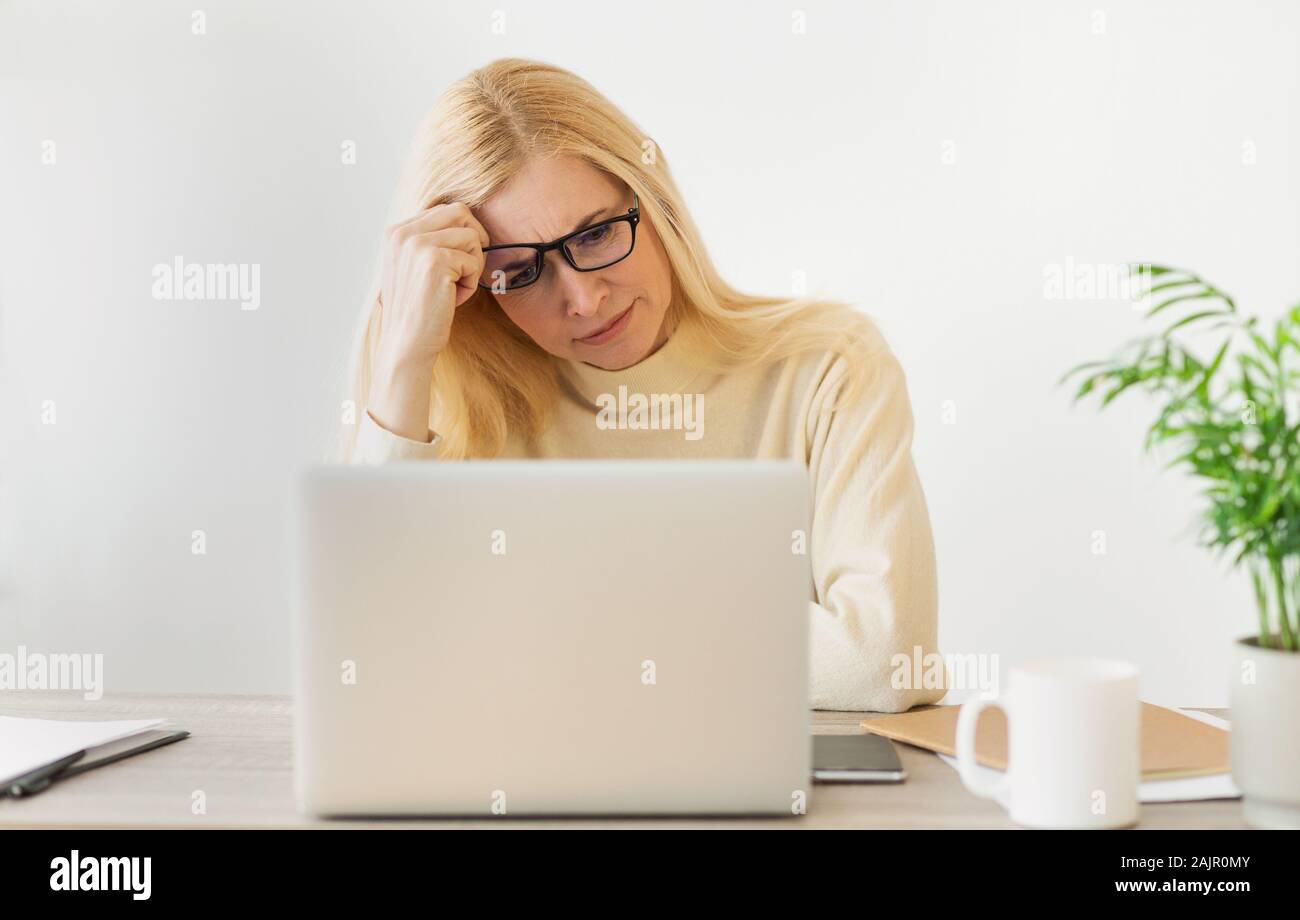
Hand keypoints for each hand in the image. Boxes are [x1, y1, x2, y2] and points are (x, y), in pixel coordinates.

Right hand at [368, 202, 489, 441]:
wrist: (407, 344)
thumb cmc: (419, 309)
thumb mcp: (416, 267)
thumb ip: (431, 240)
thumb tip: (469, 221)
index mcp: (396, 232)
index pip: (445, 209)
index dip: (463, 233)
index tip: (459, 262)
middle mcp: (403, 233)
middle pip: (461, 212)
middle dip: (474, 241)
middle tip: (468, 270)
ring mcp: (417, 245)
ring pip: (472, 237)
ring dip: (473, 266)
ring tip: (455, 288)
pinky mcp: (434, 261)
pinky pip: (474, 261)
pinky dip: (471, 283)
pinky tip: (453, 300)